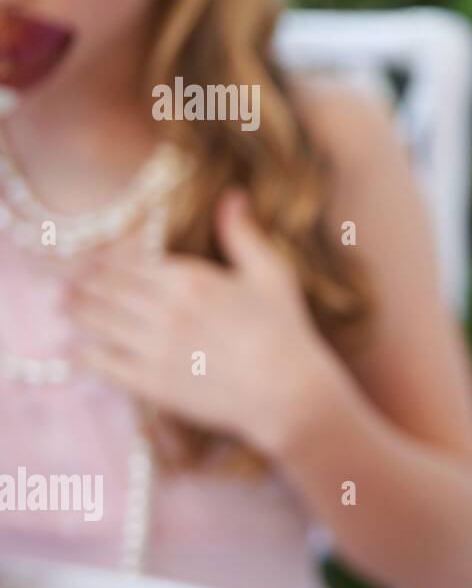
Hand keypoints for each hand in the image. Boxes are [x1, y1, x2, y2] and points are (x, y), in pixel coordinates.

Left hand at [67, 189, 340, 454]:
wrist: (289, 392)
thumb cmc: (285, 330)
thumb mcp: (271, 273)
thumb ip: (243, 234)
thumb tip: (232, 195)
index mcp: (191, 278)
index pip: (130, 260)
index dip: (104, 258)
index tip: (90, 258)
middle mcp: (165, 308)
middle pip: (106, 288)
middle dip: (82, 281)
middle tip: (67, 280)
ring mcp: (155, 347)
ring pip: (99, 321)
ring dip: (77, 310)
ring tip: (66, 305)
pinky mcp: (153, 382)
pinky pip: (104, 364)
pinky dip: (83, 354)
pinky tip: (73, 350)